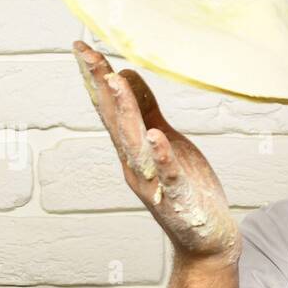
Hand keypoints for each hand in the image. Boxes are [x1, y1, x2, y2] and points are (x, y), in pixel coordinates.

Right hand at [73, 40, 239, 263]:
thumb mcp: (166, 141)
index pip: (110, 109)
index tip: (81, 48)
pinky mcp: (178, 197)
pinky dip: (160, 156)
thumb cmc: (187, 188)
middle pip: (115, 121)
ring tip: (114, 83)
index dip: (95, 79)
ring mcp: (154, 182)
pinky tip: (156, 136)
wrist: (207, 239)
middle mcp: (136, 165)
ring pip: (135, 144)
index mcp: (133, 150)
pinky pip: (167, 174)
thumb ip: (147, 110)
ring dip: (124, 114)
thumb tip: (125, 74)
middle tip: (88, 55)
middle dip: (101, 87)